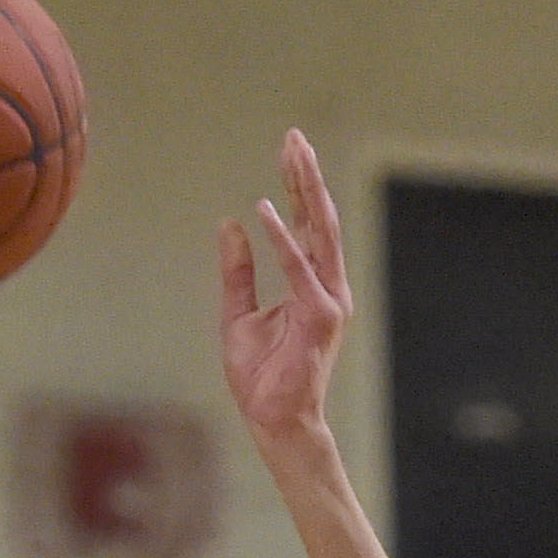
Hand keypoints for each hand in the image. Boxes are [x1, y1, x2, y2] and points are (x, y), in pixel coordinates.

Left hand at [219, 129, 352, 451]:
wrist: (273, 421)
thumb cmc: (261, 377)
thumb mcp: (237, 314)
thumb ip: (238, 272)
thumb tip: (230, 225)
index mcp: (309, 285)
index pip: (304, 225)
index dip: (296, 186)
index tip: (289, 148)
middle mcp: (326, 287)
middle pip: (317, 219)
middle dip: (306, 176)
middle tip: (295, 136)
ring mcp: (328, 301)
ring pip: (320, 233)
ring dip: (305, 192)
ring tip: (294, 154)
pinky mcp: (319, 318)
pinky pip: (299, 270)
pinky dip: (282, 240)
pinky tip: (266, 209)